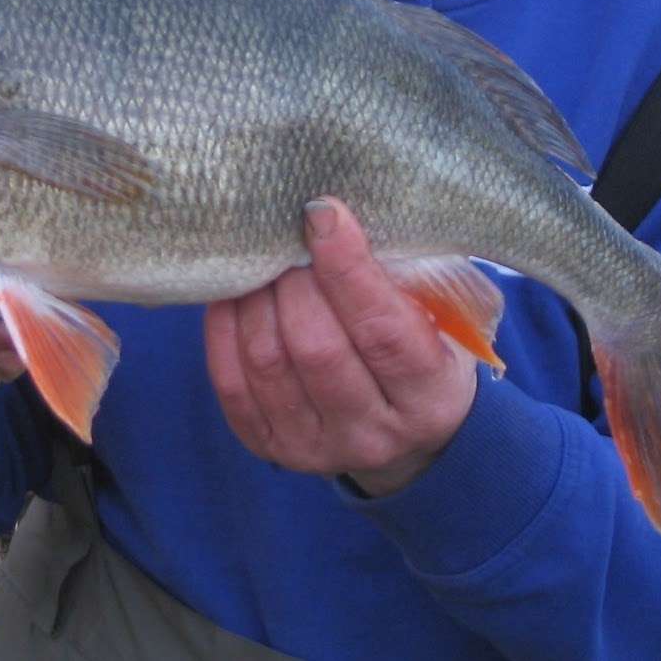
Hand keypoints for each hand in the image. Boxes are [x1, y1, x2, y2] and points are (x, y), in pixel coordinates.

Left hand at [204, 198, 477, 496]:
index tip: (322, 212)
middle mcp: (372, 435)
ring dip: (257, 297)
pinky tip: (237, 292)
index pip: (382, 330)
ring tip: (262, 258)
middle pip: (317, 348)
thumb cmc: (420, 348)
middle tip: (289, 237)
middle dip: (295, 280)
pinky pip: (230, 381)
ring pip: (267, 362)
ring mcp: (315, 448)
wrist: (403, 431)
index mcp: (427, 398)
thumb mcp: (434, 317)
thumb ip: (394, 276)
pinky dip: (226, 326)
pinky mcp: (268, 446)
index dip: (347, 267)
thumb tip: (329, 215)